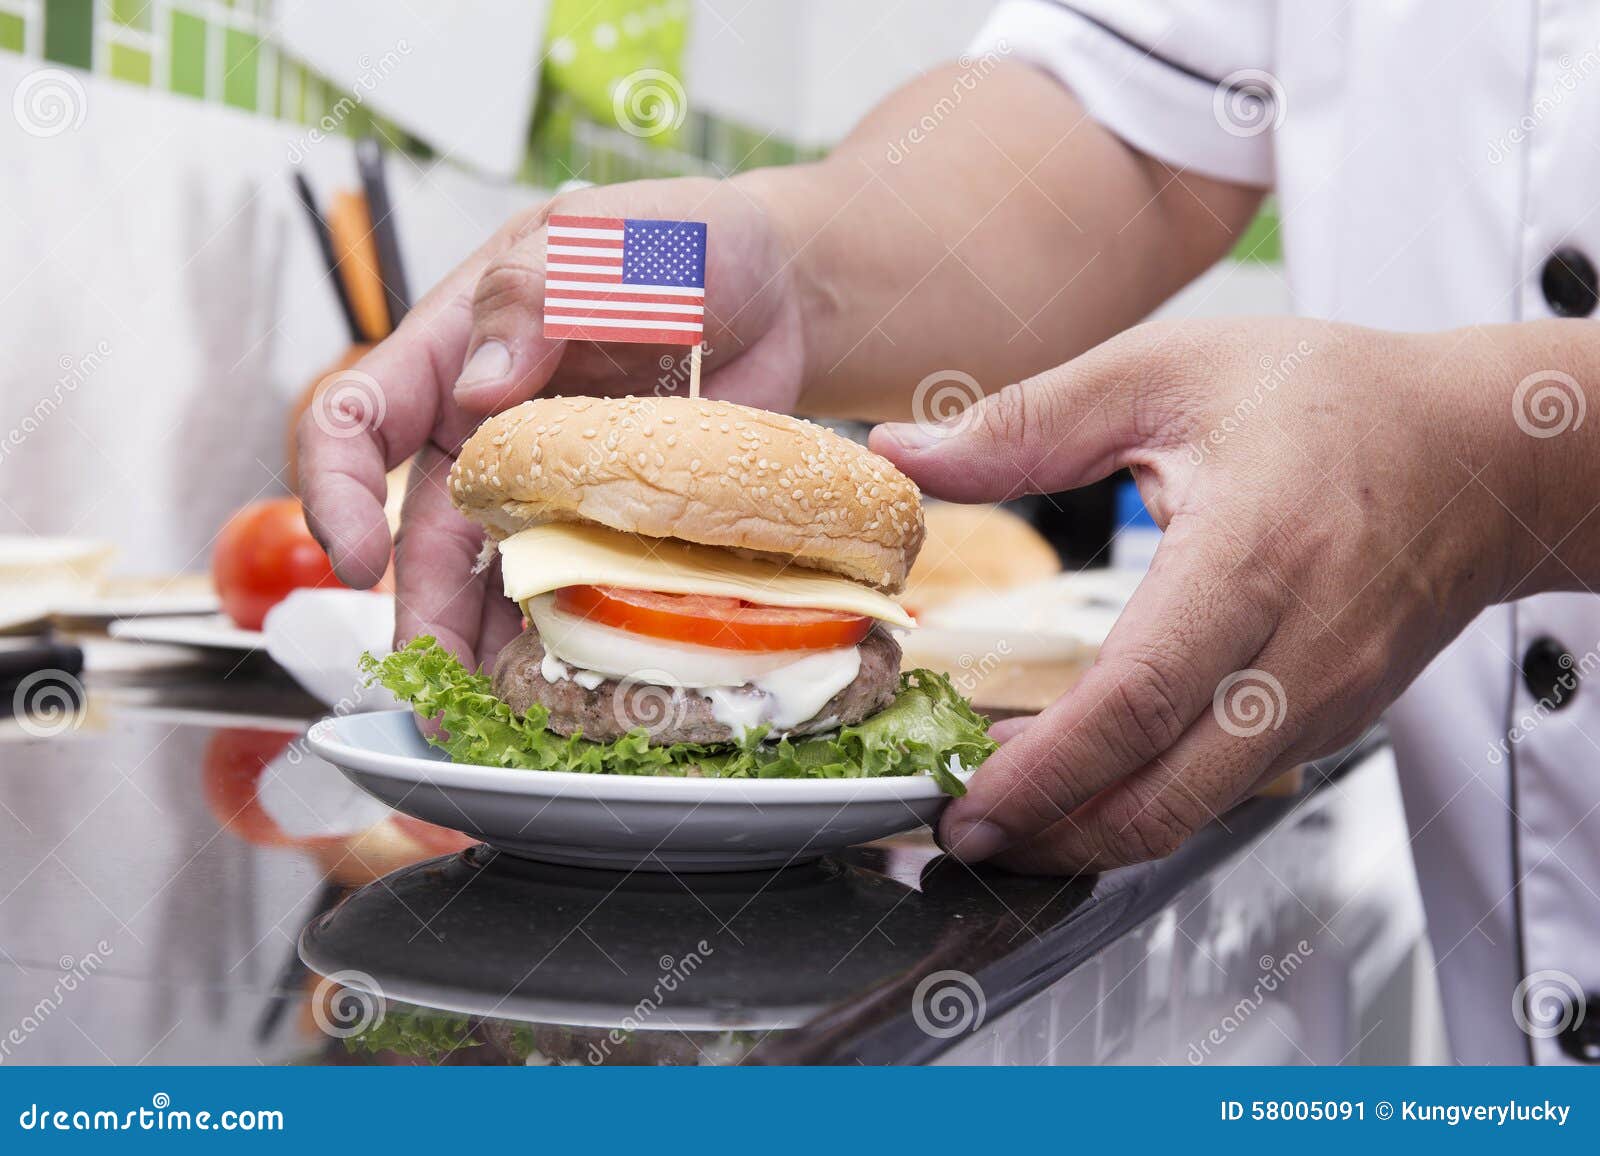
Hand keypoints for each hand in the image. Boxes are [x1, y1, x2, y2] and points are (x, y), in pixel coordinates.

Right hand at [297, 176, 803, 666]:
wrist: (776, 290)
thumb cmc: (682, 242)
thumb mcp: (610, 238)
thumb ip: (540, 294)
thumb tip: (479, 387)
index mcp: (453, 353)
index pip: (354, 420)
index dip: (331, 489)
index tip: (352, 556)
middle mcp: (484, 434)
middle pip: (422, 538)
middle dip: (419, 619)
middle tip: (437, 698)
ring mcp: (546, 490)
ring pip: (494, 585)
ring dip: (486, 657)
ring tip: (496, 727)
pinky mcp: (609, 528)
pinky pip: (578, 595)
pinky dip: (571, 645)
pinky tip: (577, 694)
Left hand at [871, 317, 1544, 872]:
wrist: (1483, 453)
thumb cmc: (1334, 399)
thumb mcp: (1170, 370)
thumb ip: (1027, 420)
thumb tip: (903, 455)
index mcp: (1250, 554)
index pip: (1139, 697)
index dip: (1046, 769)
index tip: (966, 800)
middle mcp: (1298, 649)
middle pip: (1167, 793)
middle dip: (1055, 834)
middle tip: (964, 831)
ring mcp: (1324, 699)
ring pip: (1196, 811)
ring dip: (1094, 830)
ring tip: (1008, 811)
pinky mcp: (1332, 722)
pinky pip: (1227, 789)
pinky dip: (1148, 802)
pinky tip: (1087, 776)